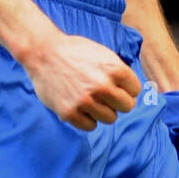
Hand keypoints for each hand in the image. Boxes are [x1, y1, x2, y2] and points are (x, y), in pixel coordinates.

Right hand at [22, 32, 140, 132]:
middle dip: (118, 102)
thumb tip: (132, 92)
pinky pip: (91, 126)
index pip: (135, 91)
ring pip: (110, 118)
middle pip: (127, 107)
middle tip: (105, 96)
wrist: (43, 52)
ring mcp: (85, 101)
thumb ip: (119, 71)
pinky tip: (80, 106)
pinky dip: (87, 119)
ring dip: (102, 111)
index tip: (116, 85)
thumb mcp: (103, 54)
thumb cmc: (74, 51)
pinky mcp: (69, 113)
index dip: (126, 88)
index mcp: (114, 69)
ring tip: (90, 99)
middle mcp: (102, 86)